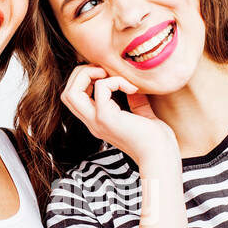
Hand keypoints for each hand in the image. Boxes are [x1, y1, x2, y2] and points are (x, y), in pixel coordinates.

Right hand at [61, 64, 177, 170]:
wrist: (161, 156)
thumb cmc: (156, 140)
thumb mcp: (143, 116)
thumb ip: (136, 102)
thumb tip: (134, 87)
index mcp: (98, 121)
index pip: (74, 98)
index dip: (84, 79)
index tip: (108, 75)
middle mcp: (93, 122)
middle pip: (66, 94)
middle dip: (81, 73)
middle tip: (104, 71)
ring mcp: (97, 121)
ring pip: (71, 92)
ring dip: (88, 74)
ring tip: (110, 75)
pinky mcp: (107, 118)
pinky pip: (101, 88)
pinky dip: (115, 80)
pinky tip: (132, 88)